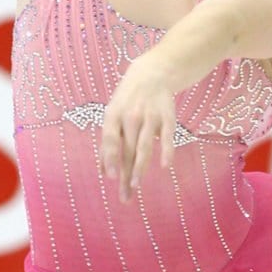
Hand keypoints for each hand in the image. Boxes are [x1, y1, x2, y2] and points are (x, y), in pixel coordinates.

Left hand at [100, 55, 178, 201]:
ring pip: (145, 146)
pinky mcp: (168, 117)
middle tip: (125, 196)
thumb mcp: (112, 115)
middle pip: (128, 150)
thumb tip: (103, 172)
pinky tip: (164, 166)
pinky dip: (166, 151)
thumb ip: (108, 144)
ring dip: (141, 167)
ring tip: (136, 185)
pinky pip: (168, 137)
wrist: (152, 74)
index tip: (111, 177)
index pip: (110, 139)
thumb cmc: (127, 101)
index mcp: (113, 115)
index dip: (110, 158)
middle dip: (126, 174)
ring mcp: (151, 117)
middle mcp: (131, 116)